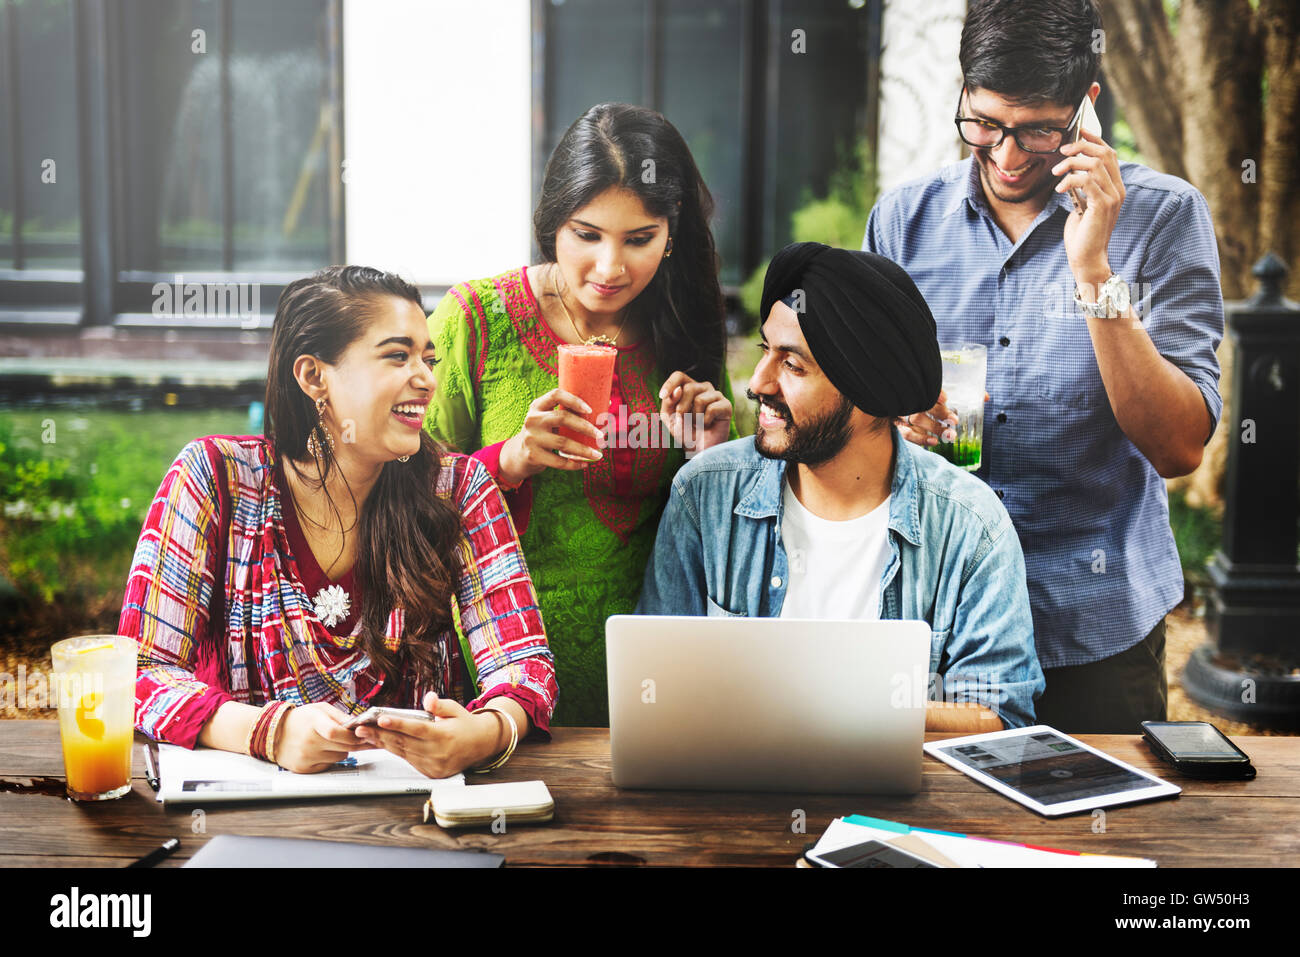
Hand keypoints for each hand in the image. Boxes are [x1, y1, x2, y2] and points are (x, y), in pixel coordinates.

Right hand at [272, 702, 376, 773]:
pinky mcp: (305, 769)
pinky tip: (323, 750)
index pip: (337, 732)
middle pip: (343, 747)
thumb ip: (341, 716)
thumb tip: (360, 724)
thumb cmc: (300, 719)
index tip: (363, 733)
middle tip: (362, 738)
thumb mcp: (320, 709)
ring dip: (342, 750)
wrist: (273, 734)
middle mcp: (308, 742)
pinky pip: (329, 765)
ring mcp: (306, 757)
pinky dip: (331, 758)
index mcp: (313, 723)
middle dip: (356, 743)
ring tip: (333, 742)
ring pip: (339, 757)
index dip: (354, 734)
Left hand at [353, 692, 500, 778]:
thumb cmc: (465, 724)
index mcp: (445, 736)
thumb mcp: (456, 709)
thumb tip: (428, 698)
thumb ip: (440, 705)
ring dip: (382, 743)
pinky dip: (394, 751)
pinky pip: (408, 760)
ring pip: (402, 752)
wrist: (481, 745)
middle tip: (360, 727)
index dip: (397, 724)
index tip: (380, 719)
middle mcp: (438, 753)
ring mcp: (433, 765)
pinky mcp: (430, 772)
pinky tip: (382, 743)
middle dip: (380, 734)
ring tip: (365, 734)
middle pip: (404, 742)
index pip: (416, 729)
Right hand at [499, 387, 602, 484]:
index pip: (556, 395)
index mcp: (538, 406)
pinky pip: (558, 461)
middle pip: (562, 418)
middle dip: (585, 427)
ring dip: (584, 450)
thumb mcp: (549, 419)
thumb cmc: (544, 432)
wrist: (520, 454)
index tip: (590, 410)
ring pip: (563, 443)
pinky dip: (574, 464)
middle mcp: (532, 419)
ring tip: (598, 455)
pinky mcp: (533, 455)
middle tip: (601, 435)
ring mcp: (531, 438)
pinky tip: (585, 465)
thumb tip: (607, 402)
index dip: (574, 400)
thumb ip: (570, 412)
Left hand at [659, 371, 731, 453]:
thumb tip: (679, 390)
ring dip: (694, 417)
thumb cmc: (684, 431)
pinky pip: (711, 409)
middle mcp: (703, 388)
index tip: (662, 396)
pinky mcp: (726, 405)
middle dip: (681, 408)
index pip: (679, 376)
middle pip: (688, 388)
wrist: (699, 450)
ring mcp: (716, 395)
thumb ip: (669, 402)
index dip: (670, 384)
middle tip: (685, 421)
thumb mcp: (669, 418)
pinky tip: (708, 425)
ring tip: (698, 424)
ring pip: (699, 399)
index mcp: (688, 387)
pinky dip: (705, 422)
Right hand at [895, 389, 989, 446]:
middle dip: (939, 413)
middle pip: (921, 404)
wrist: (901, 397)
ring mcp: (903, 410)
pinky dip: (920, 439)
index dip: (934, 392)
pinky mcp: (899, 424)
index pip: (925, 386)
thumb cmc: (928, 393)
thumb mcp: (945, 388)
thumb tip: (985, 397)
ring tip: (950, 435)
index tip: (945, 398)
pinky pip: (906, 433)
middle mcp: (911, 397)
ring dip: (933, 428)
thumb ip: (964, 392)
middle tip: (955, 421)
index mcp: (920, 384)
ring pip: (915, 419)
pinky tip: (933, 442)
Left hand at [1053, 128, 1124, 286]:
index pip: (1110, 154)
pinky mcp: (1103, 205)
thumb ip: (1083, 187)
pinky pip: (1087, 181)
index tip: (1079, 131)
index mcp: (1115, 187)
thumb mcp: (1083, 204)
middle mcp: (1118, 189)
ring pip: (1095, 164)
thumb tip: (1070, 171)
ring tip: (1056, 173)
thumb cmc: (1082, 233)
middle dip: (1081, 147)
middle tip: (1062, 152)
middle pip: (1104, 154)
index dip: (1095, 139)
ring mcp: (1113, 197)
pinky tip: (1060, 189)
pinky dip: (1070, 180)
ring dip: (1071, 164)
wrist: (1087, 257)